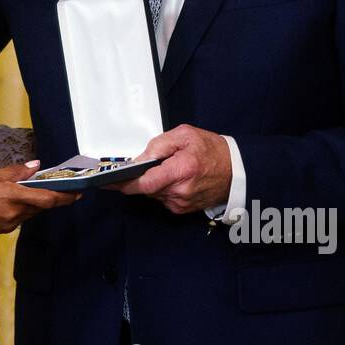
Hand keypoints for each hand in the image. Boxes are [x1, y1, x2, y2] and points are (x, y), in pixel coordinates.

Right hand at [0, 162, 78, 241]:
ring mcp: (10, 223)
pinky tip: (18, 199)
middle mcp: (15, 213)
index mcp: (12, 197)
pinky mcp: (5, 229)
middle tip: (63, 187)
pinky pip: (21, 216)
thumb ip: (13, 172)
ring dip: (38, 202)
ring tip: (38, 189)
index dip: (65, 197)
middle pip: (42, 206)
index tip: (78, 192)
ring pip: (32, 211)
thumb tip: (34, 166)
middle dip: (54, 197)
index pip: (47, 199)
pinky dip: (25, 207)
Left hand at [107, 124, 231, 214]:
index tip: (108, 181)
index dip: (124, 183)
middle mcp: (180, 191)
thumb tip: (139, 159)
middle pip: (145, 188)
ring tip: (166, 168)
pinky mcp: (182, 209)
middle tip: (142, 165)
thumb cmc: (212, 151)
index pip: (144, 183)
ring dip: (152, 182)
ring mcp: (181, 203)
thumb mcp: (185, 135)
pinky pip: (162, 198)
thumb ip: (158, 145)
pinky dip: (162, 188)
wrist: (236, 171)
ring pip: (153, 193)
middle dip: (139, 177)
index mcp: (181, 171)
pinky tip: (173, 178)